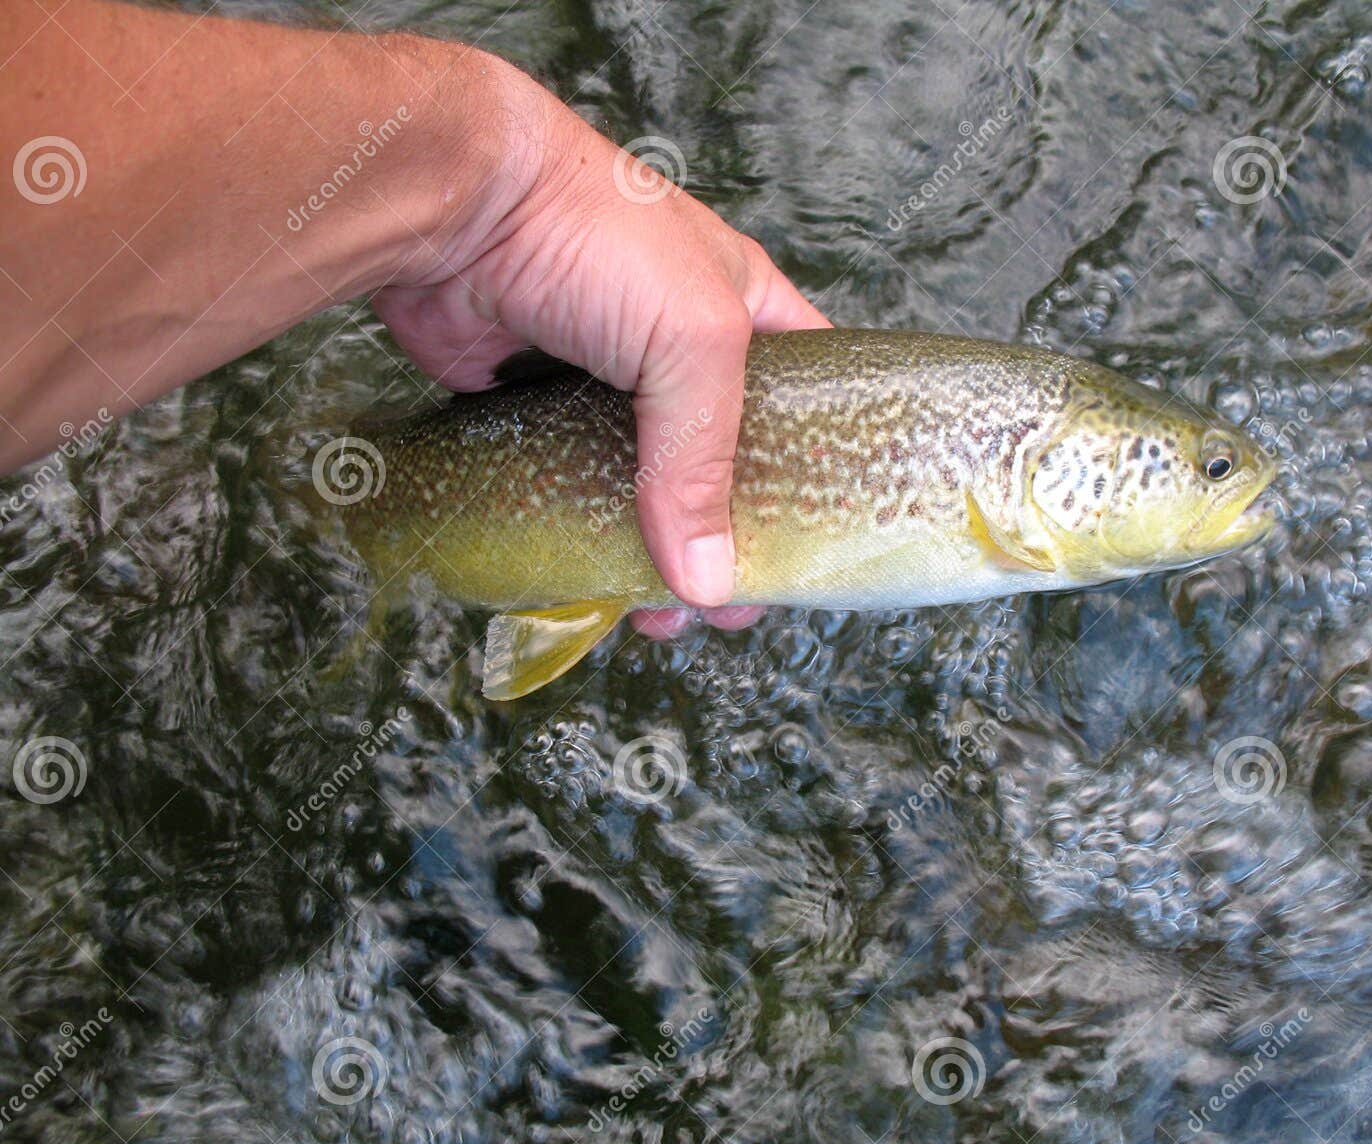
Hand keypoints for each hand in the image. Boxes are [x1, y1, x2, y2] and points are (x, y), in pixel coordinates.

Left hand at [370, 67, 828, 633]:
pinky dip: (586, 537)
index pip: (808, 402)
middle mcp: (680, 352)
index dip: (820, 474)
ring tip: (660, 616)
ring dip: (657, 552)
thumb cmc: (597, 235)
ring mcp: (608, 387)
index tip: (819, 548)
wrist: (457, 206)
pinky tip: (597, 584)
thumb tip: (706, 584)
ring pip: (647, 489)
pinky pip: (574, 490)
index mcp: (745, 313)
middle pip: (725, 465)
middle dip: (731, 539)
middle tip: (732, 607)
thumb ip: (704, 462)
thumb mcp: (691, 340)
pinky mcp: (540, 414)